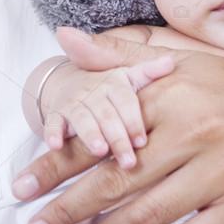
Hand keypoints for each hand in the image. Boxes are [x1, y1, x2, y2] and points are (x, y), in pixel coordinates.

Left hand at [12, 28, 223, 223]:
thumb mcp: (177, 64)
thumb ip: (118, 57)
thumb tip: (65, 37)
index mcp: (172, 94)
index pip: (100, 132)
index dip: (56, 162)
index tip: (23, 183)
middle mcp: (196, 131)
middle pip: (117, 180)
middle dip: (67, 206)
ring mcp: (222, 172)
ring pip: (149, 213)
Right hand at [40, 55, 175, 168]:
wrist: (73, 83)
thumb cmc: (111, 88)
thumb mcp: (130, 78)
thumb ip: (149, 73)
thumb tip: (170, 62)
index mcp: (115, 83)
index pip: (125, 101)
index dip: (133, 121)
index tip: (142, 142)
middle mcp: (93, 91)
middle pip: (106, 114)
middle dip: (117, 137)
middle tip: (128, 161)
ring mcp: (73, 102)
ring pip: (82, 119)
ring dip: (90, 134)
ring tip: (100, 150)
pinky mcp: (56, 114)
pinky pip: (53, 122)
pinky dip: (52, 132)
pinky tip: (56, 145)